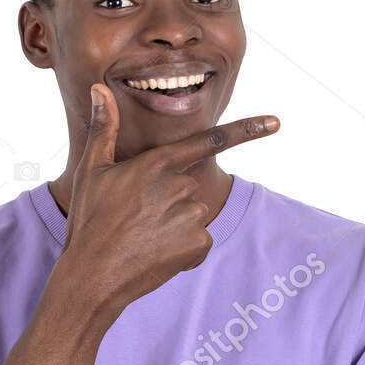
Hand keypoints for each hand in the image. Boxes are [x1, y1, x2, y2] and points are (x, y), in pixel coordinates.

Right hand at [58, 83, 278, 317]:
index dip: (246, 130)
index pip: (210, 141)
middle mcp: (179, 186)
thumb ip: (105, 128)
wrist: (92, 276)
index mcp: (157, 163)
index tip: (275, 122)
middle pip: (188, 187)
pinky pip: (200, 242)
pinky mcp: (197, 244)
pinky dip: (183, 251)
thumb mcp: (92, 171)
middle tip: (135, 219)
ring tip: (141, 238)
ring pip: (194, 215)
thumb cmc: (89, 222)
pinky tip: (155, 256)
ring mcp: (191, 216)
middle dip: (169, 201)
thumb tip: (100, 88)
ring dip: (174, 226)